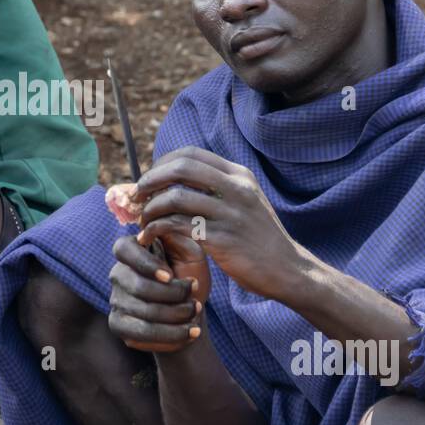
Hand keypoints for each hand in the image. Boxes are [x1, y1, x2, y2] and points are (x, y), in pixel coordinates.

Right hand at [108, 232, 204, 352]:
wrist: (192, 315)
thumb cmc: (190, 278)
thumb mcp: (191, 253)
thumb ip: (178, 235)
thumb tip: (163, 222)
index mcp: (132, 251)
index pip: (123, 250)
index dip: (145, 263)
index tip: (169, 276)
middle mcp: (118, 273)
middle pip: (138, 286)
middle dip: (172, 296)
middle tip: (195, 301)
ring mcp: (115, 299)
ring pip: (143, 311)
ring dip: (176, 316)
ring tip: (195, 313)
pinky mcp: (118, 324)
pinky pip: (141, 332)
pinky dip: (171, 335)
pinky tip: (189, 332)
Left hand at [135, 146, 309, 302]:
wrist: (287, 270)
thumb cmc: (259, 239)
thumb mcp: (246, 202)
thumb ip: (219, 188)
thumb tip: (177, 179)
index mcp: (239, 176)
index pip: (191, 154)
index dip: (162, 163)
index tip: (149, 179)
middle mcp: (236, 189)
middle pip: (180, 168)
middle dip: (150, 180)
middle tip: (136, 195)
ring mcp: (230, 214)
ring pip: (175, 197)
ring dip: (150, 208)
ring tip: (142, 221)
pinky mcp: (222, 239)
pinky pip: (177, 226)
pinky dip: (156, 229)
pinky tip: (149, 237)